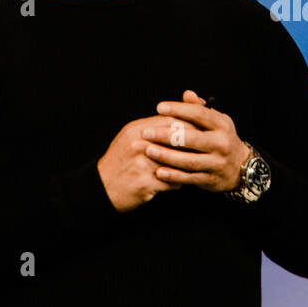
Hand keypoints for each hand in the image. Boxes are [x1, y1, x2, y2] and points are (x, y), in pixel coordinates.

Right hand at [98, 90, 229, 212]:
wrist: (102, 187)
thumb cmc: (119, 161)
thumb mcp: (130, 137)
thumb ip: (151, 128)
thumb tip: (175, 119)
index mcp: (137, 130)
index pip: (170, 120)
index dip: (189, 122)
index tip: (202, 128)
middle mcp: (139, 145)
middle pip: (176, 139)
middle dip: (193, 143)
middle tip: (205, 147)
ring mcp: (142, 164)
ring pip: (176, 162)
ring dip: (186, 165)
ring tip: (194, 167)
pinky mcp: (145, 183)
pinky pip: (170, 182)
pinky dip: (177, 183)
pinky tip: (179, 183)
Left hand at [140, 90, 250, 194]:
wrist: (240, 167)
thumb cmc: (222, 138)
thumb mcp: (216, 121)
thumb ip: (200, 108)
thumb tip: (187, 93)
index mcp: (221, 125)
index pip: (199, 114)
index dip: (178, 109)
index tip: (159, 107)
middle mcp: (221, 144)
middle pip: (191, 138)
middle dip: (166, 135)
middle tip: (146, 132)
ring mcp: (216, 163)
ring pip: (189, 160)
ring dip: (166, 156)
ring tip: (148, 150)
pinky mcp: (211, 180)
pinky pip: (189, 178)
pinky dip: (174, 176)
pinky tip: (158, 172)